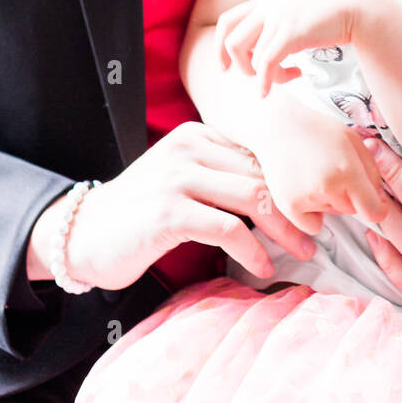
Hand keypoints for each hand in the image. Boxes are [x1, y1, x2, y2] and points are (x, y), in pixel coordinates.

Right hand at [27, 121, 316, 290]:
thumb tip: (283, 193)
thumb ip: (223, 176)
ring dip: (285, 229)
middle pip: (262, 174)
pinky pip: (227, 228)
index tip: (317, 207)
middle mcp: (189, 148)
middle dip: (297, 207)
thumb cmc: (141, 213)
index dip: (293, 181)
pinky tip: (262, 267)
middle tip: (318, 233)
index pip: (260, 153)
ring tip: (303, 251)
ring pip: (252, 197)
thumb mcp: (184, 179)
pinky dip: (253, 250)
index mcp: (198, 135)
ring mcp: (177, 178)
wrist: (82, 234)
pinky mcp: (168, 212)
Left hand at [215, 0, 382, 93]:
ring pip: (251, 57)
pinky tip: (272, 90)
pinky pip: (267, 63)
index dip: (219, 46)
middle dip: (240, 67)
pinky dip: (266, 82)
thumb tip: (259, 20)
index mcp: (266, 2)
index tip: (225, 67)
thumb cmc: (329, 12)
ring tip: (288, 76)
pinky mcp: (292, 32)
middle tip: (255, 78)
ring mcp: (279, 18)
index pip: (227, 20)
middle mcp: (268, 7)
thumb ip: (276, 14)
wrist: (356, 6)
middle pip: (232, 42)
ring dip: (264, 77)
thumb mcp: (296, 8)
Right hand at [247, 96, 388, 235]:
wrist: (277, 126)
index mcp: (348, 171)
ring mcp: (306, 199)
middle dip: (350, 195)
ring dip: (330, 200)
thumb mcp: (354, 141)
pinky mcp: (288, 206)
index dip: (378, 208)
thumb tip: (381, 202)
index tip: (375, 201)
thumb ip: (372, 171)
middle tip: (334, 170)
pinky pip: (312, 225)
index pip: (375, 211)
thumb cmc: (319, 130)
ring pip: (333, 214)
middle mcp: (327, 188)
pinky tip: (306, 189)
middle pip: (353, 209)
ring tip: (316, 173)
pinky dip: (312, 213)